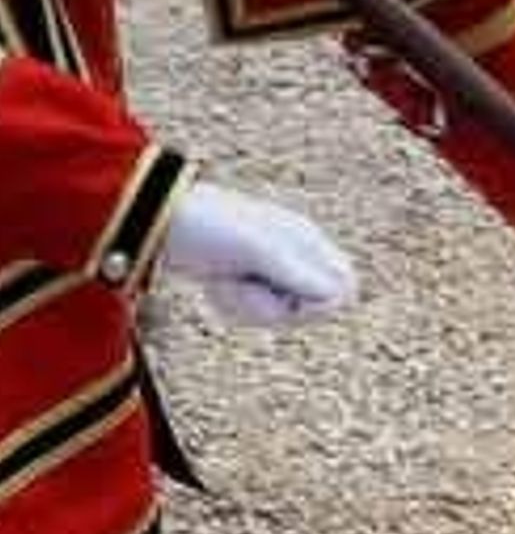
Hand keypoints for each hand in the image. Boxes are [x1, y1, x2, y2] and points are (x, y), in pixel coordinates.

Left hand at [157, 182, 357, 328]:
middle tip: (245, 290)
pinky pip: (259, 311)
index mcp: (305, 240)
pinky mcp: (246, 278)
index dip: (322, 305)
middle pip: (313, 306)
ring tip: (222, 285)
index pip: (343, 287)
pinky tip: (215, 287)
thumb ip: (296, 273)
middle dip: (279, 310)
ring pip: (284, 313)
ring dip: (251, 308)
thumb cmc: (204, 227)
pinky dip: (236, 307)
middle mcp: (294, 254)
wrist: (152, 220)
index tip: (287, 302)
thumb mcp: (252, 250)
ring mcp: (269, 268)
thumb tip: (337, 298)